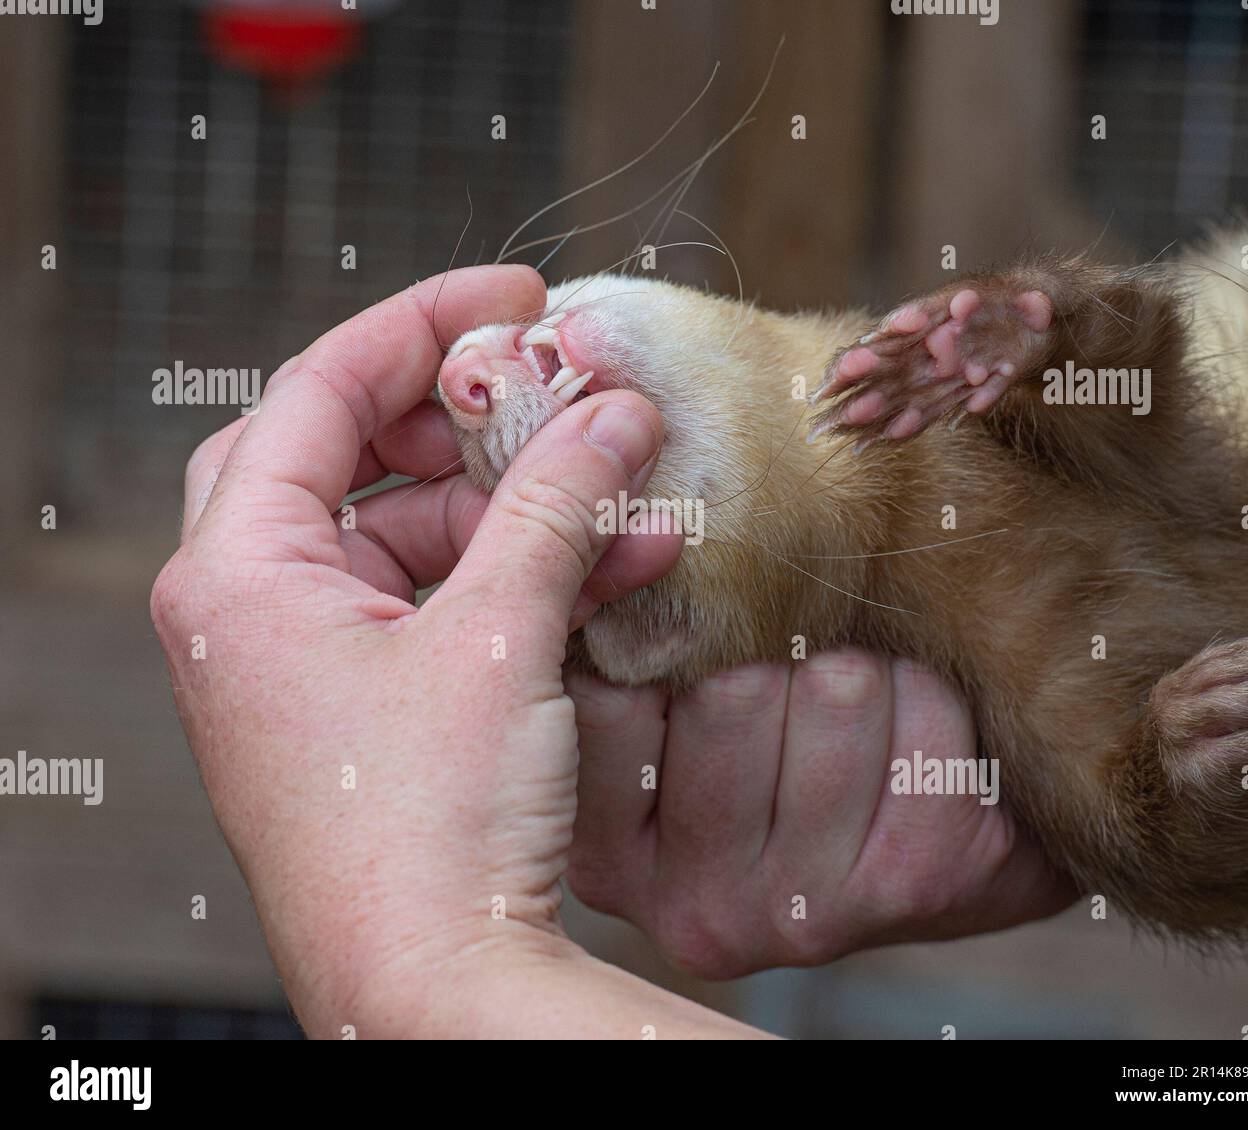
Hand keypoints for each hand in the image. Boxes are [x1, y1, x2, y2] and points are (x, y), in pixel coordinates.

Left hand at [150, 266, 757, 1037]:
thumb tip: (615, 411)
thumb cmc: (424, 826)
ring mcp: (311, 664)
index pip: (318, 391)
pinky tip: (623, 566)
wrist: (432, 989)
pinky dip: (524, 583)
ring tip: (633, 493)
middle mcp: (255, 612)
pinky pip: (444, 608)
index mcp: (238, 573)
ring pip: (416, 539)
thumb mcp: (500, 635)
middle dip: (466, 423)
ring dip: (527, 514)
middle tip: (551, 395)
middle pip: (355, 459)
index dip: (423, 327)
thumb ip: (557, 503)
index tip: (514, 303)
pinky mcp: (369, 709)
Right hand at [566, 652, 1077, 977]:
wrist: (899, 863)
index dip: (657, 623)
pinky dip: (927, 688)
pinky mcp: (914, 884)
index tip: (690, 603)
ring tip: (849, 684)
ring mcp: (805, 908)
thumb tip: (628, 533)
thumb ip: (626, 647)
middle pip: (732, 687)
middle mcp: (693, 905)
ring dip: (855, 657)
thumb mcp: (654, 723)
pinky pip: (927, 711)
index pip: (608, 695)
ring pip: (839, 687)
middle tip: (786, 651)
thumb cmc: (751, 760)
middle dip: (770, 637)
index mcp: (606, 858)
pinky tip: (908, 722)